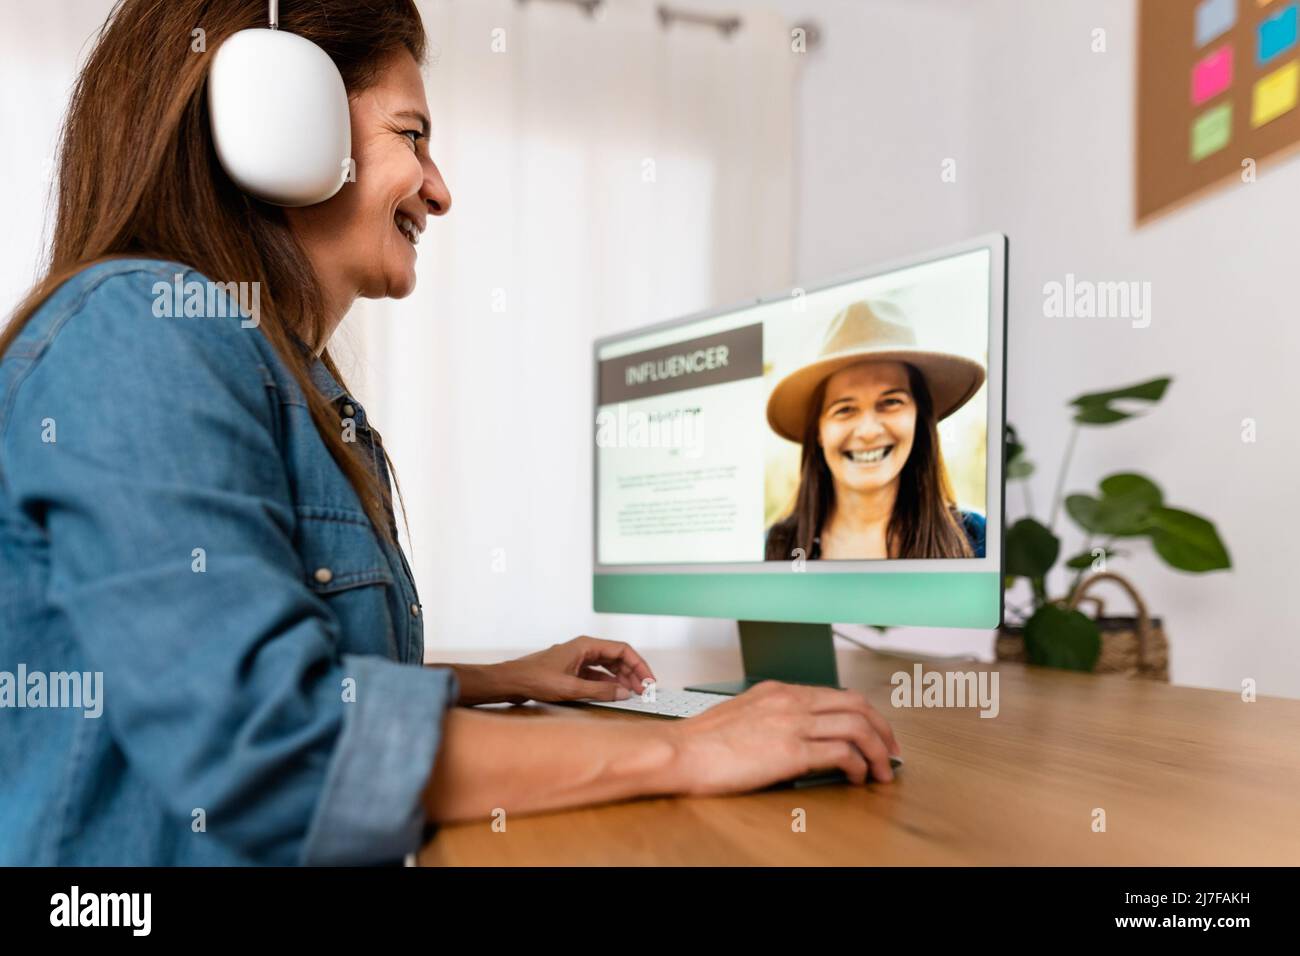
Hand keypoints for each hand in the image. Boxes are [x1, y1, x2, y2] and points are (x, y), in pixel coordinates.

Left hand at [487, 636, 656, 704]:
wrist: (511, 682)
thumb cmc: (536, 680)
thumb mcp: (572, 688)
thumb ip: (601, 691)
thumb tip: (625, 693)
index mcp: (586, 645)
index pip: (622, 649)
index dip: (639, 665)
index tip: (649, 680)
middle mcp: (584, 649)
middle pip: (617, 657)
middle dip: (633, 673)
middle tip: (645, 690)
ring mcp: (578, 659)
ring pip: (608, 666)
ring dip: (621, 679)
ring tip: (633, 693)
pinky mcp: (572, 671)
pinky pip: (596, 675)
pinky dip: (607, 683)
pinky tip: (614, 694)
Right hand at [664, 681, 900, 791]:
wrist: (679, 752)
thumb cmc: (701, 742)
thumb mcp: (742, 715)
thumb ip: (772, 717)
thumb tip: (794, 735)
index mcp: (778, 691)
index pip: (837, 694)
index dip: (866, 715)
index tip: (875, 734)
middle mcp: (790, 701)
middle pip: (857, 704)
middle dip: (883, 729)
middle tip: (891, 751)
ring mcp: (791, 723)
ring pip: (857, 726)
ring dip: (878, 751)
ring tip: (881, 772)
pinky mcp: (790, 750)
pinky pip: (841, 753)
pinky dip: (858, 766)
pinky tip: (855, 778)